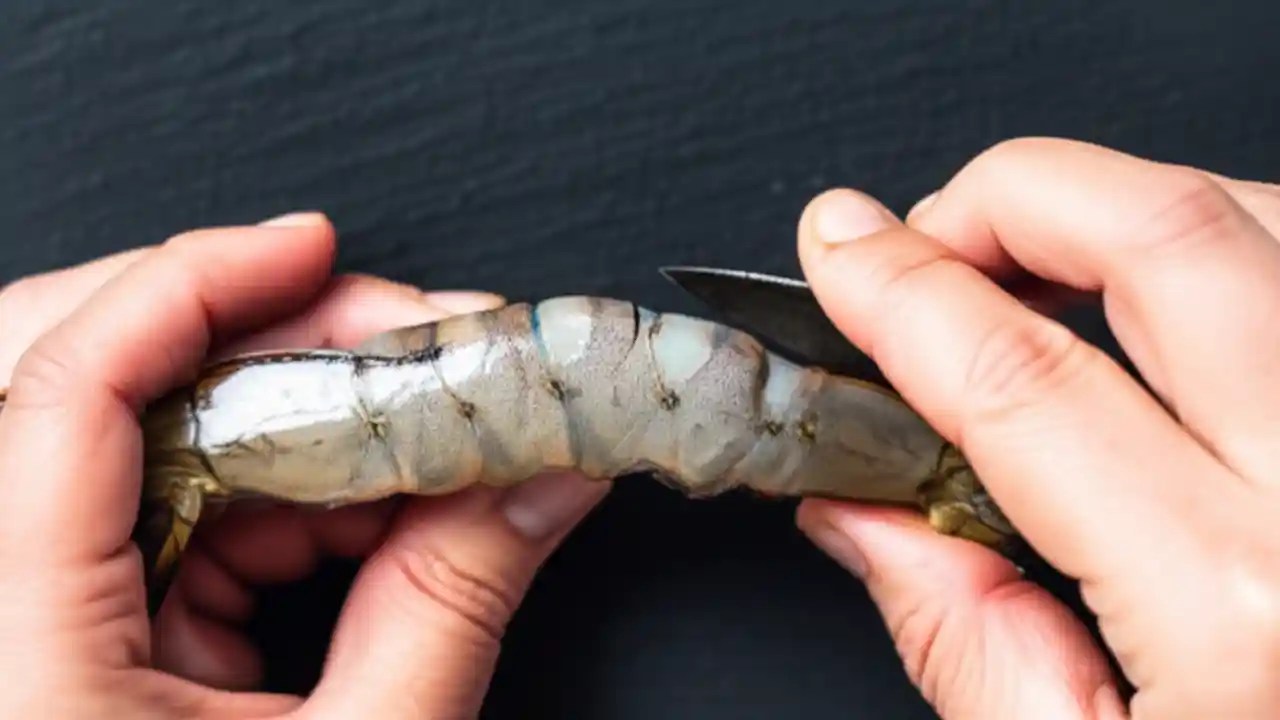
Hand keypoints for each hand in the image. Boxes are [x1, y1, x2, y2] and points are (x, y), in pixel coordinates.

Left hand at [0, 214, 610, 717]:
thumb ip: (453, 601)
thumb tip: (550, 471)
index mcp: (11, 647)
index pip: (61, 396)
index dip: (188, 286)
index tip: (314, 246)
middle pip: (94, 384)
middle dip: (270, 341)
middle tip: (405, 340)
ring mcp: (32, 605)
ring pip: (150, 436)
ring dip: (299, 414)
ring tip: (421, 423)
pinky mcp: (78, 615)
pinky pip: (177, 498)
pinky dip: (287, 481)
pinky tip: (377, 491)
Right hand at [793, 138, 1279, 718]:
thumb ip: (964, 637)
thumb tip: (861, 509)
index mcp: (1250, 617)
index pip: (1025, 380)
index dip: (903, 292)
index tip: (843, 250)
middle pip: (1170, 238)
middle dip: (1013, 196)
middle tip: (930, 232)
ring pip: (1271, 223)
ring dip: (1128, 215)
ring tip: (1041, 273)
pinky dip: (1236, 250)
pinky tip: (1174, 313)